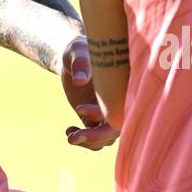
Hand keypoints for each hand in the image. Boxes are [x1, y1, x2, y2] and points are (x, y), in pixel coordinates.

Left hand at [59, 35, 118, 150]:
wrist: (71, 58)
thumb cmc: (78, 49)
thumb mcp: (78, 52)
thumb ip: (81, 63)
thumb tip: (80, 80)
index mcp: (123, 86)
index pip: (122, 109)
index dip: (105, 115)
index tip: (80, 108)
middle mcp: (119, 102)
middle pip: (116, 128)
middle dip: (97, 137)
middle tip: (74, 136)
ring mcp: (108, 112)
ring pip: (107, 137)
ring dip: (90, 142)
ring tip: (70, 136)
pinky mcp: (97, 118)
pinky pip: (95, 137)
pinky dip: (83, 140)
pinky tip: (68, 132)